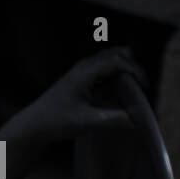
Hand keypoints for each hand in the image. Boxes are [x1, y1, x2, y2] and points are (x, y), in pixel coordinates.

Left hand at [30, 47, 147, 141]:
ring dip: (123, 69)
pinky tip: (119, 91)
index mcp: (85, 72)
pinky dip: (115, 75)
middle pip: (114, 54)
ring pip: (108, 60)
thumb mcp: (87, 122)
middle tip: (142, 83)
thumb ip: (113, 119)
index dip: (135, 70)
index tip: (145, 86)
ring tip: (134, 86)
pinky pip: (102, 70)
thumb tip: (136, 120)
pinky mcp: (79, 79)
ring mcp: (81, 72)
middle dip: (131, 65)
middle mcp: (84, 67)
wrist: (35, 124)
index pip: (117, 61)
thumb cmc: (57, 120)